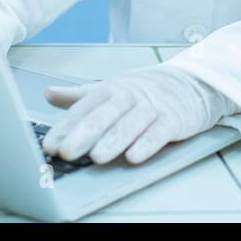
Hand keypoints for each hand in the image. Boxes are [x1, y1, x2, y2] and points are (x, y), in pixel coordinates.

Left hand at [41, 64, 237, 164]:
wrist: (191, 83)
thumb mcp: (111, 89)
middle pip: (106, 114)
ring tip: (97, 157)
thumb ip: (80, 95)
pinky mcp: (174, 119)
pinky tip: (134, 156)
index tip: (50, 144)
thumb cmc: (146, 90)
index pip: (85, 107)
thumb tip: (49, 94)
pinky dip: (147, 143)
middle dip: (85, 134)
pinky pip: (160, 132)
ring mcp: (153, 107)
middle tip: (67, 152)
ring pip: (131, 123)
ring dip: (114, 140)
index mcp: (112, 88)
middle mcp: (131, 96)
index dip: (66, 126)